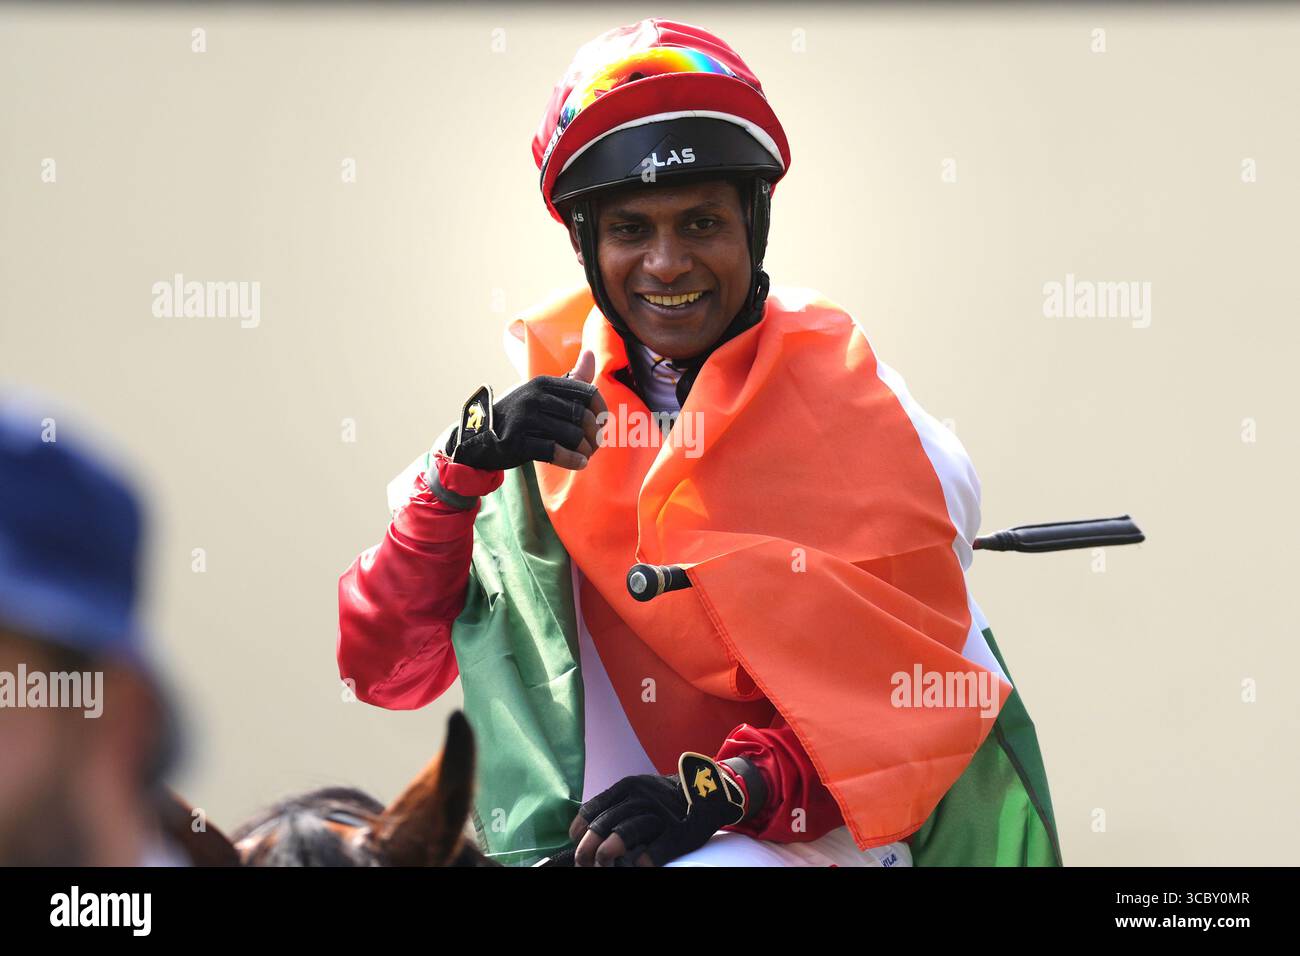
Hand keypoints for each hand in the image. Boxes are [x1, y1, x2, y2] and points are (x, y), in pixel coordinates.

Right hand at [446, 350, 607, 470]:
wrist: (480, 436)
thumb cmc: (520, 415)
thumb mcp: (543, 393)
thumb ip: (572, 378)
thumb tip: (592, 353)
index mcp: (544, 383)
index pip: (587, 393)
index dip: (601, 411)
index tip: (602, 424)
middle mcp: (535, 397)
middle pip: (582, 416)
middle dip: (594, 435)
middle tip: (594, 445)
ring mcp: (524, 419)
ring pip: (571, 435)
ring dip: (585, 449)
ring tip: (586, 455)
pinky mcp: (517, 442)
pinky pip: (554, 451)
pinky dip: (572, 460)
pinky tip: (579, 463)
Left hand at [568, 753, 747, 866]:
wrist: (707, 793)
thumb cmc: (663, 798)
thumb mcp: (638, 790)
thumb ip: (615, 805)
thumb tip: (584, 831)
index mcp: (627, 788)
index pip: (595, 806)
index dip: (580, 826)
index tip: (574, 840)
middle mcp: (641, 799)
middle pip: (608, 821)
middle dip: (590, 844)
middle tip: (582, 861)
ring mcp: (660, 815)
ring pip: (629, 829)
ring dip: (611, 847)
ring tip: (602, 862)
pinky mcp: (678, 832)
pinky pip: (660, 846)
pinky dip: (648, 857)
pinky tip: (639, 866)